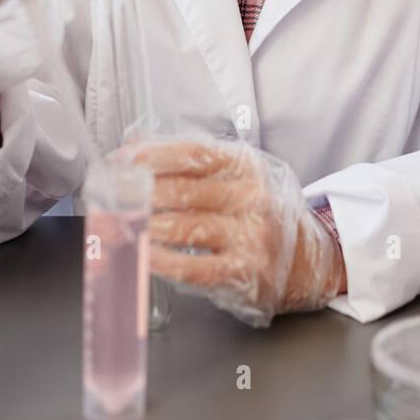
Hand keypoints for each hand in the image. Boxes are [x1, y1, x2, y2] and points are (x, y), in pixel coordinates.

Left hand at [117, 135, 345, 326]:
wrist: (311, 261)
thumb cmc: (264, 216)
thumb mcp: (237, 179)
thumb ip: (190, 163)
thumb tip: (133, 146)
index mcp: (247, 167)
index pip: (193, 153)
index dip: (151, 155)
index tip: (121, 161)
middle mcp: (252, 197)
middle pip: (183, 190)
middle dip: (138, 194)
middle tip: (109, 197)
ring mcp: (251, 236)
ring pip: (185, 227)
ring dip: (145, 226)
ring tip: (118, 224)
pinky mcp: (245, 273)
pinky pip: (193, 267)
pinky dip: (162, 261)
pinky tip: (143, 254)